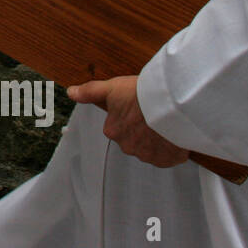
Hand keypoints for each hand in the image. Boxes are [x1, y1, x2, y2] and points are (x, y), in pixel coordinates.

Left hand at [68, 76, 189, 167]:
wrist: (169, 103)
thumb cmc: (141, 94)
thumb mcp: (112, 87)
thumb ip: (90, 92)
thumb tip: (71, 93)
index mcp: (113, 130)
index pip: (119, 126)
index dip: (130, 116)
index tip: (139, 108)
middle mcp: (128, 146)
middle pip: (135, 139)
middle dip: (144, 130)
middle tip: (154, 114)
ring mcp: (148, 155)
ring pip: (152, 148)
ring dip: (159, 139)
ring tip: (167, 122)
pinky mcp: (167, 159)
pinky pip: (169, 156)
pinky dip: (173, 148)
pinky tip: (176, 134)